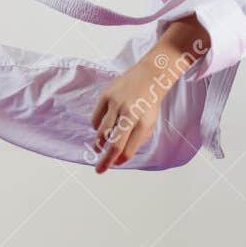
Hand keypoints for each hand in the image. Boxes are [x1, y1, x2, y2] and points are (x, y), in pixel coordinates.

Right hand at [89, 57, 167, 173]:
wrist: (149, 75)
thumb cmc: (149, 103)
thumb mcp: (150, 123)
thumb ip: (137, 139)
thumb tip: (120, 156)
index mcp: (143, 123)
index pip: (128, 149)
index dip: (120, 160)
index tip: (115, 165)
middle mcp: (129, 114)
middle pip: (114, 144)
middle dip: (105, 161)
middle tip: (99, 170)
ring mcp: (116, 104)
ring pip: (102, 133)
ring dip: (99, 144)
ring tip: (98, 148)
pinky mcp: (105, 96)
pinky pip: (95, 119)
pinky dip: (97, 127)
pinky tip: (102, 127)